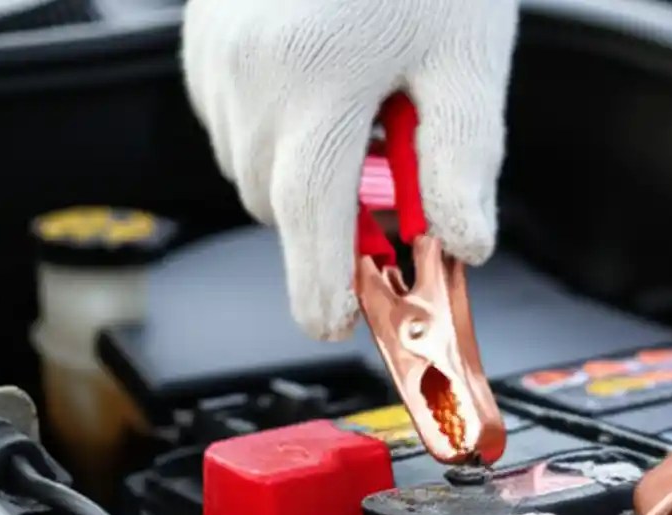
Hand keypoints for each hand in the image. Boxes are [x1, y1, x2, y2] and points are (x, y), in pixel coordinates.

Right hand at [181, 0, 518, 339]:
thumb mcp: (467, 60)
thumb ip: (461, 161)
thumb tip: (463, 244)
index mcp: (318, 83)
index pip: (310, 218)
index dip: (322, 285)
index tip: (330, 326)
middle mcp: (251, 71)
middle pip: (276, 199)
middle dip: (328, 220)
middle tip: (392, 186)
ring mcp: (217, 49)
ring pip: (249, 161)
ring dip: (302, 170)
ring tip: (366, 110)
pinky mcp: (204, 32)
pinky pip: (230, 115)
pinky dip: (274, 126)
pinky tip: (326, 82)